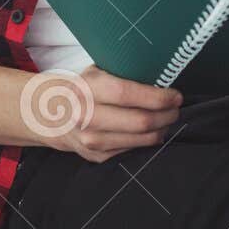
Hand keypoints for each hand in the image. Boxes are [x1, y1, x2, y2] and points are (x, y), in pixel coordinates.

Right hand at [25, 64, 183, 161]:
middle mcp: (85, 116)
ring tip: (168, 119)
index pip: (127, 94)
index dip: (158, 96)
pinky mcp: (96, 156)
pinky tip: (151, 130)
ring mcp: (90, 140)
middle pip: (139, 121)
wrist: (52, 114)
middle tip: (176, 108)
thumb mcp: (97, 71)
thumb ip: (123, 72)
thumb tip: (164, 74)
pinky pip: (133, 149)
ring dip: (162, 129)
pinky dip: (147, 140)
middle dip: (167, 115)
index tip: (175, 95)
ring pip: (140, 139)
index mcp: (86, 89)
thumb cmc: (85, 88)